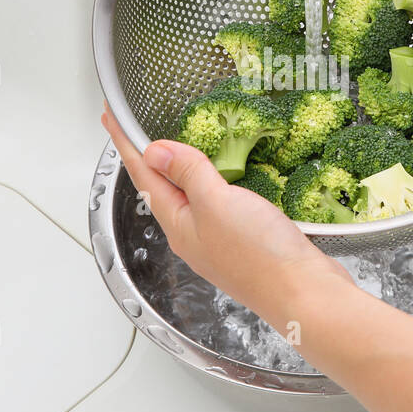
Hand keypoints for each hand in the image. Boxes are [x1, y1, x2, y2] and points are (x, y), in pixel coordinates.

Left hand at [101, 105, 348, 308]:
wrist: (304, 294)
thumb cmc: (260, 254)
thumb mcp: (216, 202)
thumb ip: (187, 173)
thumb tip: (154, 151)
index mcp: (179, 224)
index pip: (144, 175)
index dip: (126, 143)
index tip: (109, 116)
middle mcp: (193, 235)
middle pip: (161, 187)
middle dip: (147, 156)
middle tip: (133, 128)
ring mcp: (218, 241)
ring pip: (189, 197)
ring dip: (178, 170)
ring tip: (170, 148)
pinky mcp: (244, 242)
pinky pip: (217, 204)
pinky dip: (210, 183)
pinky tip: (220, 178)